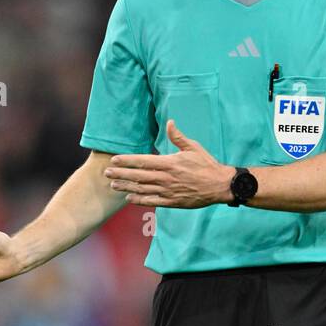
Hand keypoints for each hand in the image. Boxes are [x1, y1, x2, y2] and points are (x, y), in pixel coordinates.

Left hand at [104, 119, 231, 207]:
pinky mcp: (173, 202)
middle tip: (106, 174)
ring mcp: (169, 191)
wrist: (220, 185)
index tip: (114, 160)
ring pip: (142, 189)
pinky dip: (140, 200)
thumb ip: (178, 137)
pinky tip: (130, 199)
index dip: (126, 161)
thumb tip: (170, 123)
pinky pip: (153, 201)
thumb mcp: (193, 147)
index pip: (142, 161)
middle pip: (138, 176)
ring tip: (113, 186)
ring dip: (126, 187)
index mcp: (170, 163)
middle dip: (121, 174)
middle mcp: (166, 178)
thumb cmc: (207, 164)